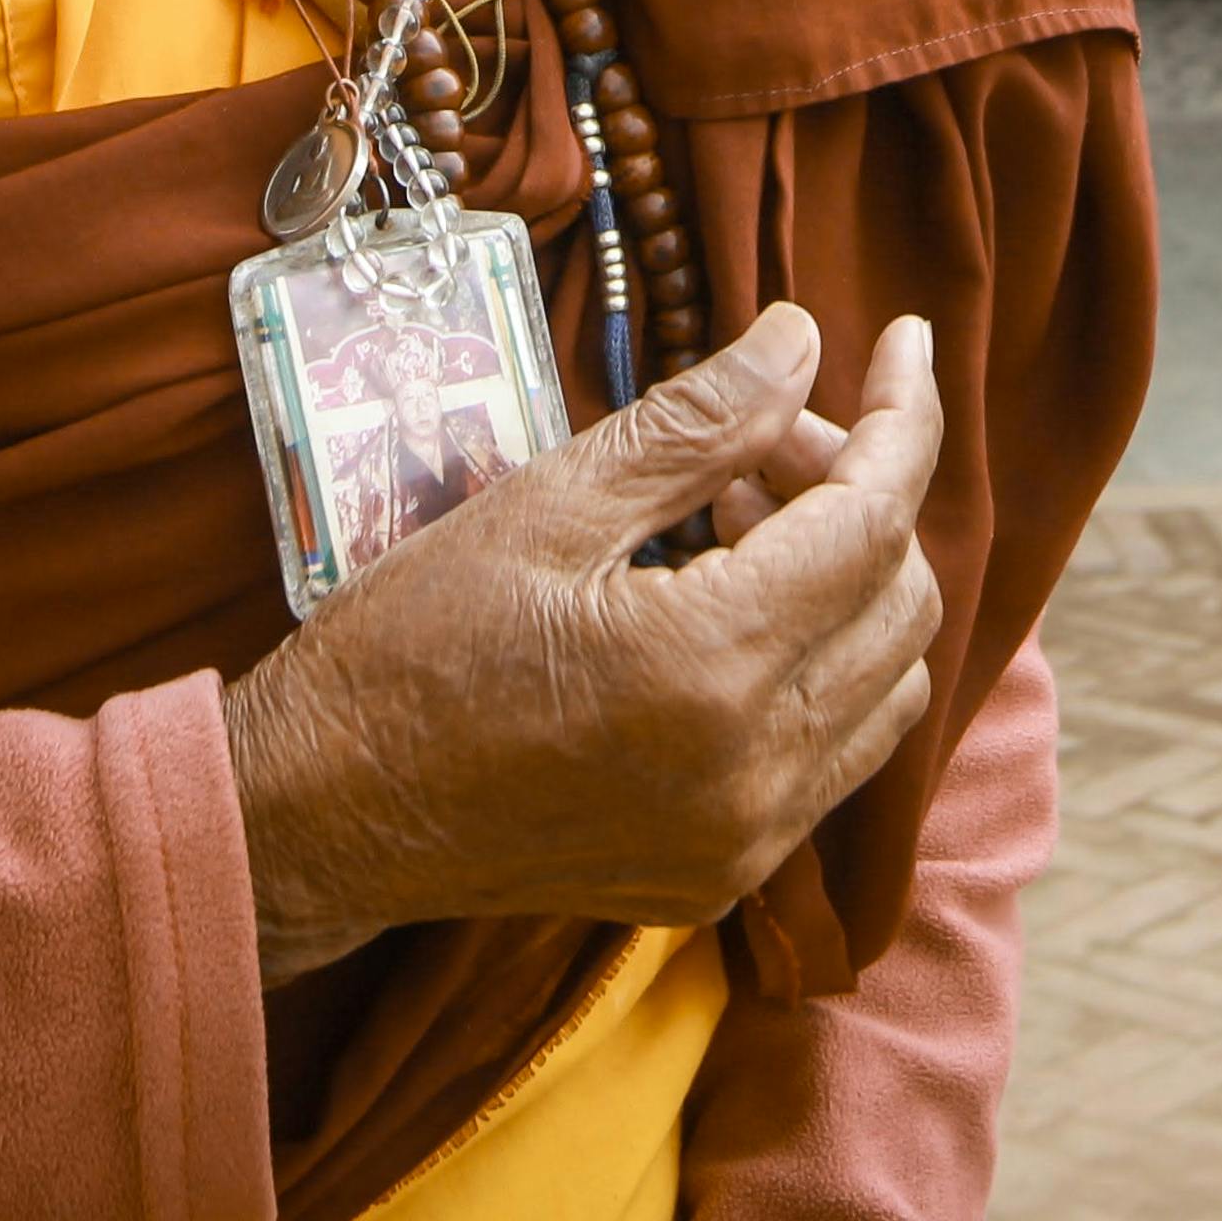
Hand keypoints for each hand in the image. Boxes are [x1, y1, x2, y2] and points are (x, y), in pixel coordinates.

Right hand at [218, 304, 945, 982]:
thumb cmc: (409, 642)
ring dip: (848, 583)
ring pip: (888, 684)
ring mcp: (744, 841)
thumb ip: (699, 422)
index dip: (904, 418)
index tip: (906, 341)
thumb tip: (807, 342)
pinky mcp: (719, 879)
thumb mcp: (550, 501)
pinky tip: (729, 609)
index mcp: (711, 665)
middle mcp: (754, 772)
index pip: (876, 521)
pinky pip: (834, 757)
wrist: (315, 814)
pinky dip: (821, 666)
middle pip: (902, 601)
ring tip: (737, 518)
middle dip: (859, 494)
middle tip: (760, 439)